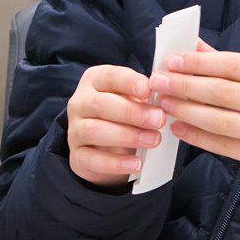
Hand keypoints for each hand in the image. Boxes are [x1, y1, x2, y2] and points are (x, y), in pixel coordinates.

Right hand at [66, 63, 164, 185]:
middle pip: (100, 104)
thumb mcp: (132, 100)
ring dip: (126, 136)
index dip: (128, 82)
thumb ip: (143, 97)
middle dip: (132, 112)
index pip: (108, 76)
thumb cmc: (122, 116)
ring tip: (153, 140)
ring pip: (94, 130)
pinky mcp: (77, 156)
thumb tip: (164, 97)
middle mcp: (80, 103)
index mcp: (94, 81)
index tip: (148, 90)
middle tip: (158, 120)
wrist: (103, 147)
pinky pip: (91, 159)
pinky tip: (136, 163)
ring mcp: (75, 130)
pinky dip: (115, 163)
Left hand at [151, 40, 239, 175]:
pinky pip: (225, 146)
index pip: (231, 66)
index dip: (198, 63)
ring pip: (219, 121)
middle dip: (184, 86)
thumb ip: (231, 62)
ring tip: (164, 103)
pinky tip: (180, 127)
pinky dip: (198, 137)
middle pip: (221, 93)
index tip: (171, 61)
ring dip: (186, 111)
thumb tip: (192, 46)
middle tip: (158, 82)